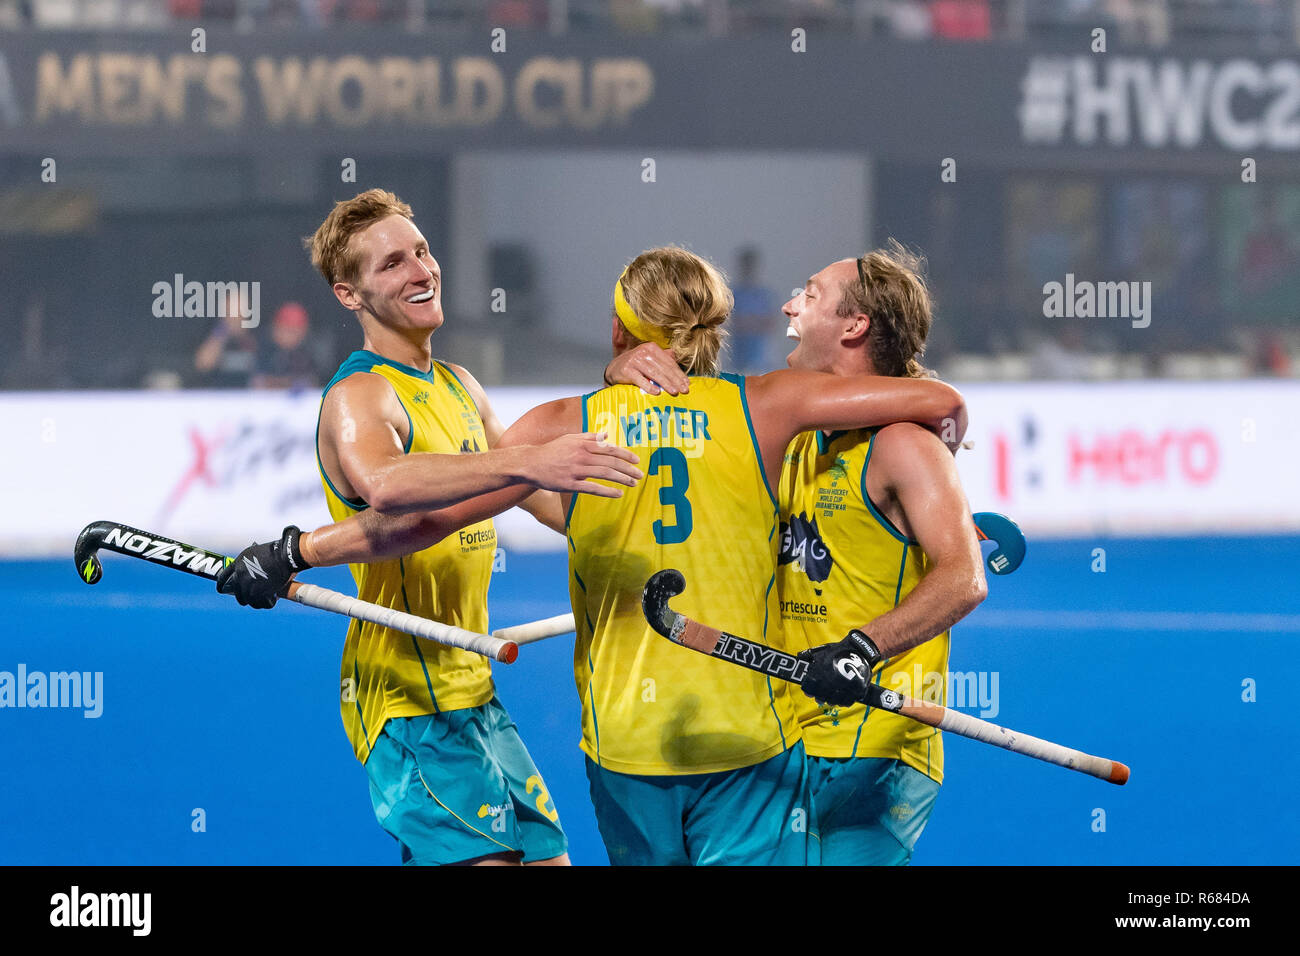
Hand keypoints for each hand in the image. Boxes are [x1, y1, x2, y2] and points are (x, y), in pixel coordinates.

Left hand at [215, 525, 310, 608]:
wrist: (285, 555)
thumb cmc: (275, 552)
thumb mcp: (255, 554)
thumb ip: (248, 565)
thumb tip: (249, 578)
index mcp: (238, 564)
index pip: (223, 577)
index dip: (221, 585)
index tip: (221, 590)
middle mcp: (241, 576)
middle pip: (238, 594)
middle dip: (246, 597)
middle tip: (254, 597)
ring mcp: (249, 586)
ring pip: (250, 601)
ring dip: (258, 601)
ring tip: (267, 599)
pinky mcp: (260, 594)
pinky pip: (261, 604)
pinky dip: (268, 603)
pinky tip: (273, 600)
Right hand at [527, 432, 643, 497]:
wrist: (530, 463)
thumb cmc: (552, 451)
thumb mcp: (570, 439)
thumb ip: (589, 437)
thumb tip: (606, 435)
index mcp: (583, 444)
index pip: (610, 449)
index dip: (625, 455)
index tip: (637, 461)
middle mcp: (581, 455)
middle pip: (611, 461)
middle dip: (628, 469)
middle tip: (640, 475)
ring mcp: (576, 470)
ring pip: (605, 474)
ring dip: (622, 479)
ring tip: (633, 484)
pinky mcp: (570, 484)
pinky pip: (593, 488)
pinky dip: (607, 491)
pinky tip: (618, 494)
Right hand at [604, 343, 689, 395]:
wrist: (614, 369)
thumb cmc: (635, 366)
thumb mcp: (649, 359)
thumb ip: (662, 358)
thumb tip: (677, 358)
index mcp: (651, 348)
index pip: (669, 362)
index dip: (679, 373)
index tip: (687, 384)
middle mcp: (643, 352)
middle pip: (663, 368)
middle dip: (675, 380)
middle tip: (684, 390)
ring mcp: (634, 360)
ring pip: (654, 373)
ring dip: (665, 383)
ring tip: (674, 392)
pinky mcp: (626, 370)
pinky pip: (640, 379)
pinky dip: (648, 386)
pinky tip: (656, 392)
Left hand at [796, 630, 882, 707]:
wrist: (859, 649)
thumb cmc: (838, 650)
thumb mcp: (821, 651)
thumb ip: (809, 656)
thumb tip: (799, 657)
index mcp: (820, 675)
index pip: (809, 690)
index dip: (809, 692)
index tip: (810, 692)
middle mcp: (830, 684)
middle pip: (821, 698)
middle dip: (820, 697)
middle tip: (821, 695)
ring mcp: (843, 689)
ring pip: (833, 702)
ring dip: (831, 700)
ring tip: (832, 695)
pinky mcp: (855, 692)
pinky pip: (846, 702)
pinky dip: (843, 701)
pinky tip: (841, 696)